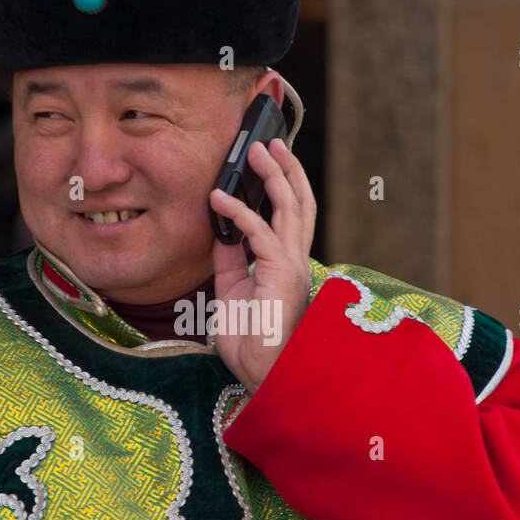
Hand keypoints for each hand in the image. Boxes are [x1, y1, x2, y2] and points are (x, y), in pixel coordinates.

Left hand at [207, 137, 315, 392]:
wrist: (261, 377)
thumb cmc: (250, 343)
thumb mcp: (231, 293)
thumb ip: (229, 260)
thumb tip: (221, 229)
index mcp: (287, 265)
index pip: (290, 216)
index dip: (282, 185)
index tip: (267, 160)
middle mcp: (296, 261)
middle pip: (299, 203)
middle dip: (286, 169)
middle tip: (269, 142)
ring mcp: (292, 266)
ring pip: (290, 208)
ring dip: (273, 175)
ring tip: (256, 150)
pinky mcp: (281, 275)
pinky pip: (260, 234)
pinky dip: (240, 212)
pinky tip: (219, 198)